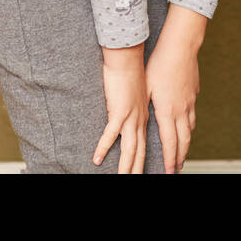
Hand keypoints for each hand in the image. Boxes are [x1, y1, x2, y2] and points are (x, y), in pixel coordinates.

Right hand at [94, 45, 148, 172]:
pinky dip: (104, 148)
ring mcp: (130, 117)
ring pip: (129, 149)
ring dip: (125, 167)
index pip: (144, 145)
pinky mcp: (119, 111)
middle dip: (137, 170)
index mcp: (143, 117)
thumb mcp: (134, 95)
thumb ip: (131, 108)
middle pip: (139, 152)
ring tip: (122, 179)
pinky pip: (110, 134)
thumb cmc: (128, 73)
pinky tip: (97, 160)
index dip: (144, 161)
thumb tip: (125, 115)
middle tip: (136, 182)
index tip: (143, 173)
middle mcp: (139, 120)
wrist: (127, 59)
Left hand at [146, 37, 199, 172]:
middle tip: (177, 169)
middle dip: (180, 157)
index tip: (169, 171)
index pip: (169, 142)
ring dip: (186, 144)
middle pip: (183, 141)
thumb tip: (138, 120)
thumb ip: (144, 106)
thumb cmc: (158, 65)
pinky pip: (192, 116)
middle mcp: (181, 110)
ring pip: (190, 129)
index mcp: (166, 111)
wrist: (180, 48)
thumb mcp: (144, 87)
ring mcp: (190, 102)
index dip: (170, 159)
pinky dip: (189, 126)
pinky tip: (186, 126)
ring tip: (182, 153)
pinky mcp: (194, 94)